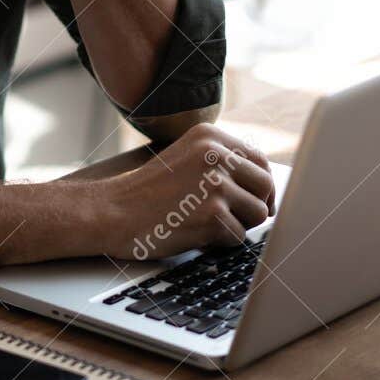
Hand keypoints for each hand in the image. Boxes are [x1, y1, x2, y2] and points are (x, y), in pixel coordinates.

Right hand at [99, 124, 276, 260]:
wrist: (111, 213)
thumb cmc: (148, 193)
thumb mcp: (185, 160)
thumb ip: (222, 164)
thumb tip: (267, 190)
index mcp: (210, 136)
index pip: (259, 160)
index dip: (262, 185)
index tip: (257, 200)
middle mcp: (215, 154)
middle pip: (265, 186)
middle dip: (257, 206)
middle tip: (238, 219)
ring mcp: (215, 184)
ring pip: (258, 213)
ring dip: (239, 225)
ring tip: (209, 225)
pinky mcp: (213, 214)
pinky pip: (238, 236)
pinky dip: (221, 243)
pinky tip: (195, 234)